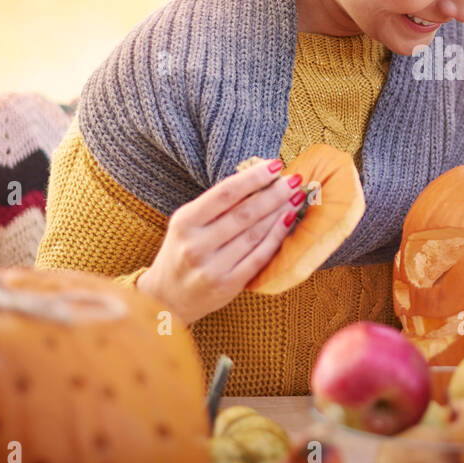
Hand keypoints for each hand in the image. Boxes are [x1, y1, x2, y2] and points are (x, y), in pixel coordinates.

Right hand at [137, 157, 307, 325]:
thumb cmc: (183, 250)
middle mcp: (196, 245)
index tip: (275, 165)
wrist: (167, 296)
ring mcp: (212, 267)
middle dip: (274, 193)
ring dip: (280, 212)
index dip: (253, 177)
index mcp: (184, 222)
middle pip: (244, 213)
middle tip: (294, 180)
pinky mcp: (227, 285)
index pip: (225, 193)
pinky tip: (288, 221)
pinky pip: (259, 256)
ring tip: (296, 197)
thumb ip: (216, 205)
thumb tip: (259, 179)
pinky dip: (277, 236)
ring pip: (255, 234)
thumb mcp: (188, 223)